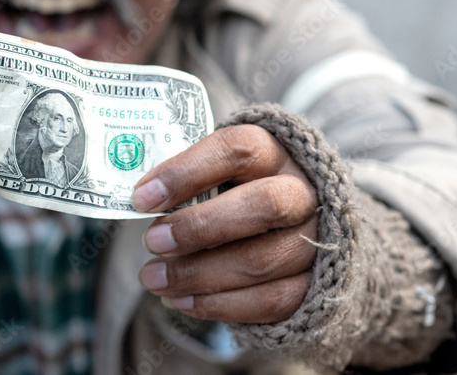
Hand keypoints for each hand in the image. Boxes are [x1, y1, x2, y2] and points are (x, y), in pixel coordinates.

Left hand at [131, 124, 318, 322]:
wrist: (301, 228)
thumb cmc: (240, 192)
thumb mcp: (219, 172)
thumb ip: (189, 180)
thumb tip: (141, 202)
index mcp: (274, 152)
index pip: (236, 150)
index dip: (186, 172)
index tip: (141, 197)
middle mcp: (302, 192)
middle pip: (262, 206)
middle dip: (198, 227)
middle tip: (151, 242)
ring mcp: (315, 240)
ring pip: (260, 261)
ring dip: (197, 274)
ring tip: (153, 279)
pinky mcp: (316, 285)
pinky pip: (270, 300)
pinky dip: (218, 305)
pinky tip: (181, 301)